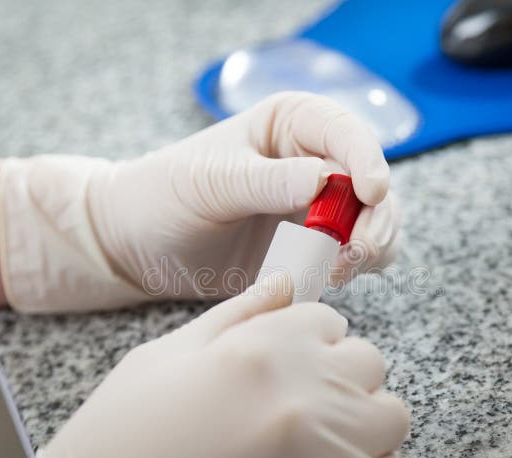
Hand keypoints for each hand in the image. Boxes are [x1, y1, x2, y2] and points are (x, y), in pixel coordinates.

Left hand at [0, 92, 400, 310]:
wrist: (137, 246)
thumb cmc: (165, 196)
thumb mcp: (211, 183)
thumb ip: (268, 182)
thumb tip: (328, 181)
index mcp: (289, 126)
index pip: (345, 133)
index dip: (367, 160)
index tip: (371, 192)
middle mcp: (312, 162)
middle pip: (371, 183)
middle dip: (374, 217)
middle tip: (356, 250)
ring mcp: (316, 208)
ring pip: (374, 222)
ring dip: (372, 246)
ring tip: (341, 268)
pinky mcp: (312, 248)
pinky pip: (354, 256)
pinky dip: (356, 268)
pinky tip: (331, 277)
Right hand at [0, 275, 409, 457]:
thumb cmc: (126, 431)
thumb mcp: (174, 350)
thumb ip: (242, 312)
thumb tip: (286, 282)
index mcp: (264, 344)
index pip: (330, 323)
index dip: (309, 347)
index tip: (288, 372)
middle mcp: (305, 387)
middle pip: (368, 364)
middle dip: (340, 381)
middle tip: (299, 410)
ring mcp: (327, 446)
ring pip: (391, 417)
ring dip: (362, 427)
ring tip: (315, 446)